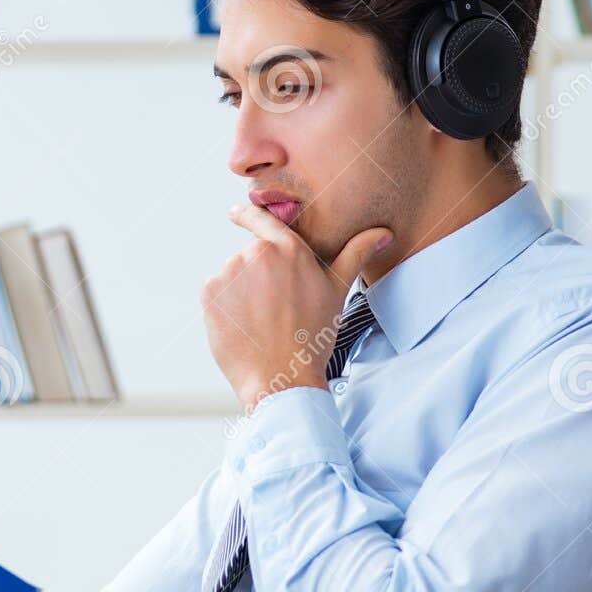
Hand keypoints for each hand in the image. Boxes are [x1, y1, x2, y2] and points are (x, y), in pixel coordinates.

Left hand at [202, 205, 391, 412]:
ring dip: (241, 292)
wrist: (283, 378)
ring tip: (261, 321)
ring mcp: (229, 273)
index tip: (236, 213)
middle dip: (258, 277)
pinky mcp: (210, 294)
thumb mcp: (337, 292)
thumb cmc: (313, 336)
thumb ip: (355, 254)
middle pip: (250, 258)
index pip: (262, 220)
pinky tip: (244, 326)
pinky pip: (216, 293)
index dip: (247, 215)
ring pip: (232, 276)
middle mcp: (256, 254)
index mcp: (288, 249)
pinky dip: (225, 307)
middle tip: (275, 309)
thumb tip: (382, 233)